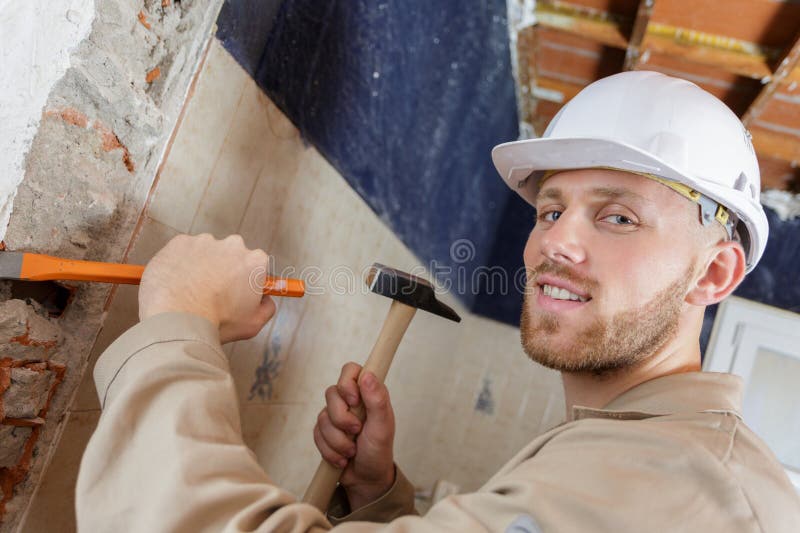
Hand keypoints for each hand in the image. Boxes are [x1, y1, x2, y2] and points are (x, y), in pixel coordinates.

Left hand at [138, 234, 275, 342]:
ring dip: (202, 267)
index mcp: (254, 261)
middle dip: (225, 270)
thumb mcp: (253, 323)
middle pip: (232, 256)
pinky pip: (183, 252)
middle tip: (214, 294)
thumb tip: (265, 300)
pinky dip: (181, 265)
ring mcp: (205, 241)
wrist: (178, 319)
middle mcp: (232, 245)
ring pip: (206, 253)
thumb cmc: (217, 323)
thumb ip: (267, 308)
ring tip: (192, 293)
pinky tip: (177, 285)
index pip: (257, 265)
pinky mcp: (179, 242)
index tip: (239, 291)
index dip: (248, 280)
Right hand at [313, 363, 395, 509]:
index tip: (354, 401)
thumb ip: (377, 399)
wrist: (366, 478)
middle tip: (356, 432)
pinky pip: (317, 434)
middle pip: (331, 393)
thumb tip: (368, 374)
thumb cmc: (379, 450)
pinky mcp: (324, 431)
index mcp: (368, 393)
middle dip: (341, 418)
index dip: (347, 383)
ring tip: (351, 451)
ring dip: (337, 439)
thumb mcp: (383, 426)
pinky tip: (342, 458)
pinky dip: (329, 449)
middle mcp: (350, 400)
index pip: (350, 369)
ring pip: (322, 416)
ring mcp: (335, 414)